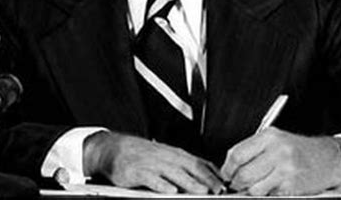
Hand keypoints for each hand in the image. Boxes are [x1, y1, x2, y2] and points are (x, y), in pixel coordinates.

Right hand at [83, 130, 224, 193]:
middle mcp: (166, 157)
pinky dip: (162, 184)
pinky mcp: (138, 171)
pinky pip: (152, 178)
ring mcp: (152, 163)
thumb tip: (207, 173)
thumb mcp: (165, 157)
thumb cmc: (143, 155)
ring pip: (174, 173)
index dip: (212, 173)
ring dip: (189, 182)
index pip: (198, 162)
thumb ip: (183, 166)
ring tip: (201, 191)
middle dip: (206, 179)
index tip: (225, 184)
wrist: (115, 148)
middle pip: (190, 167)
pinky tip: (170, 190)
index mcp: (174, 154)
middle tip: (218, 190)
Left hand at [221, 127, 340, 195]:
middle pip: (243, 174)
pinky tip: (271, 187)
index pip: (237, 154)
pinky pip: (269, 196)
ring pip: (254, 189)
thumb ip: (254, 150)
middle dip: (236, 183)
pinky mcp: (292, 187)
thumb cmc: (300, 149)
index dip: (227, 167)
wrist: (328, 158)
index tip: (226, 173)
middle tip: (236, 184)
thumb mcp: (275, 140)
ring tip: (255, 186)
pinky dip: (266, 195)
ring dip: (251, 191)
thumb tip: (232, 166)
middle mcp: (277, 152)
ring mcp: (285, 170)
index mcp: (269, 137)